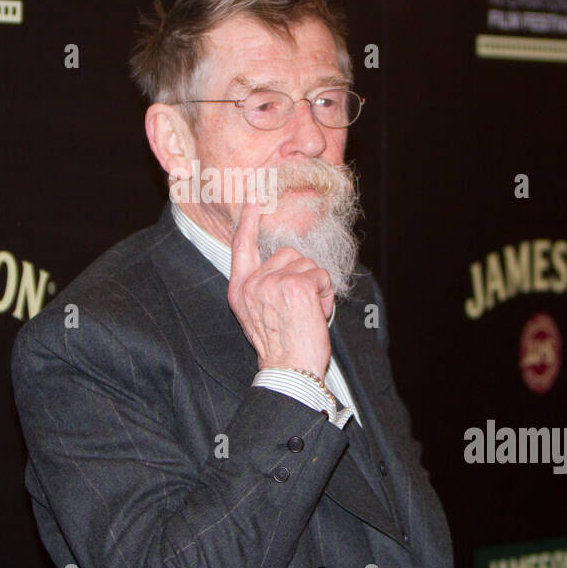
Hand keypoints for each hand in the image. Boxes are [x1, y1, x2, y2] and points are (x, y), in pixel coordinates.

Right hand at [227, 190, 334, 377]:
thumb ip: (264, 287)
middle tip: (301, 307)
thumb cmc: (280, 347)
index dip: (249, 220)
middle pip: (289, 254)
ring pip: (308, 264)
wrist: (288, 370)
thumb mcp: (258, 314)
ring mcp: (273, 283)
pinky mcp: (296, 286)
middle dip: (303, 275)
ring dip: (316, 286)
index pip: (242, 246)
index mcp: (240, 289)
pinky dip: (326, 294)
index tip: (254, 197)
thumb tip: (286, 264)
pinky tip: (316, 314)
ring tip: (308, 313)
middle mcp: (253, 283)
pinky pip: (321, 275)